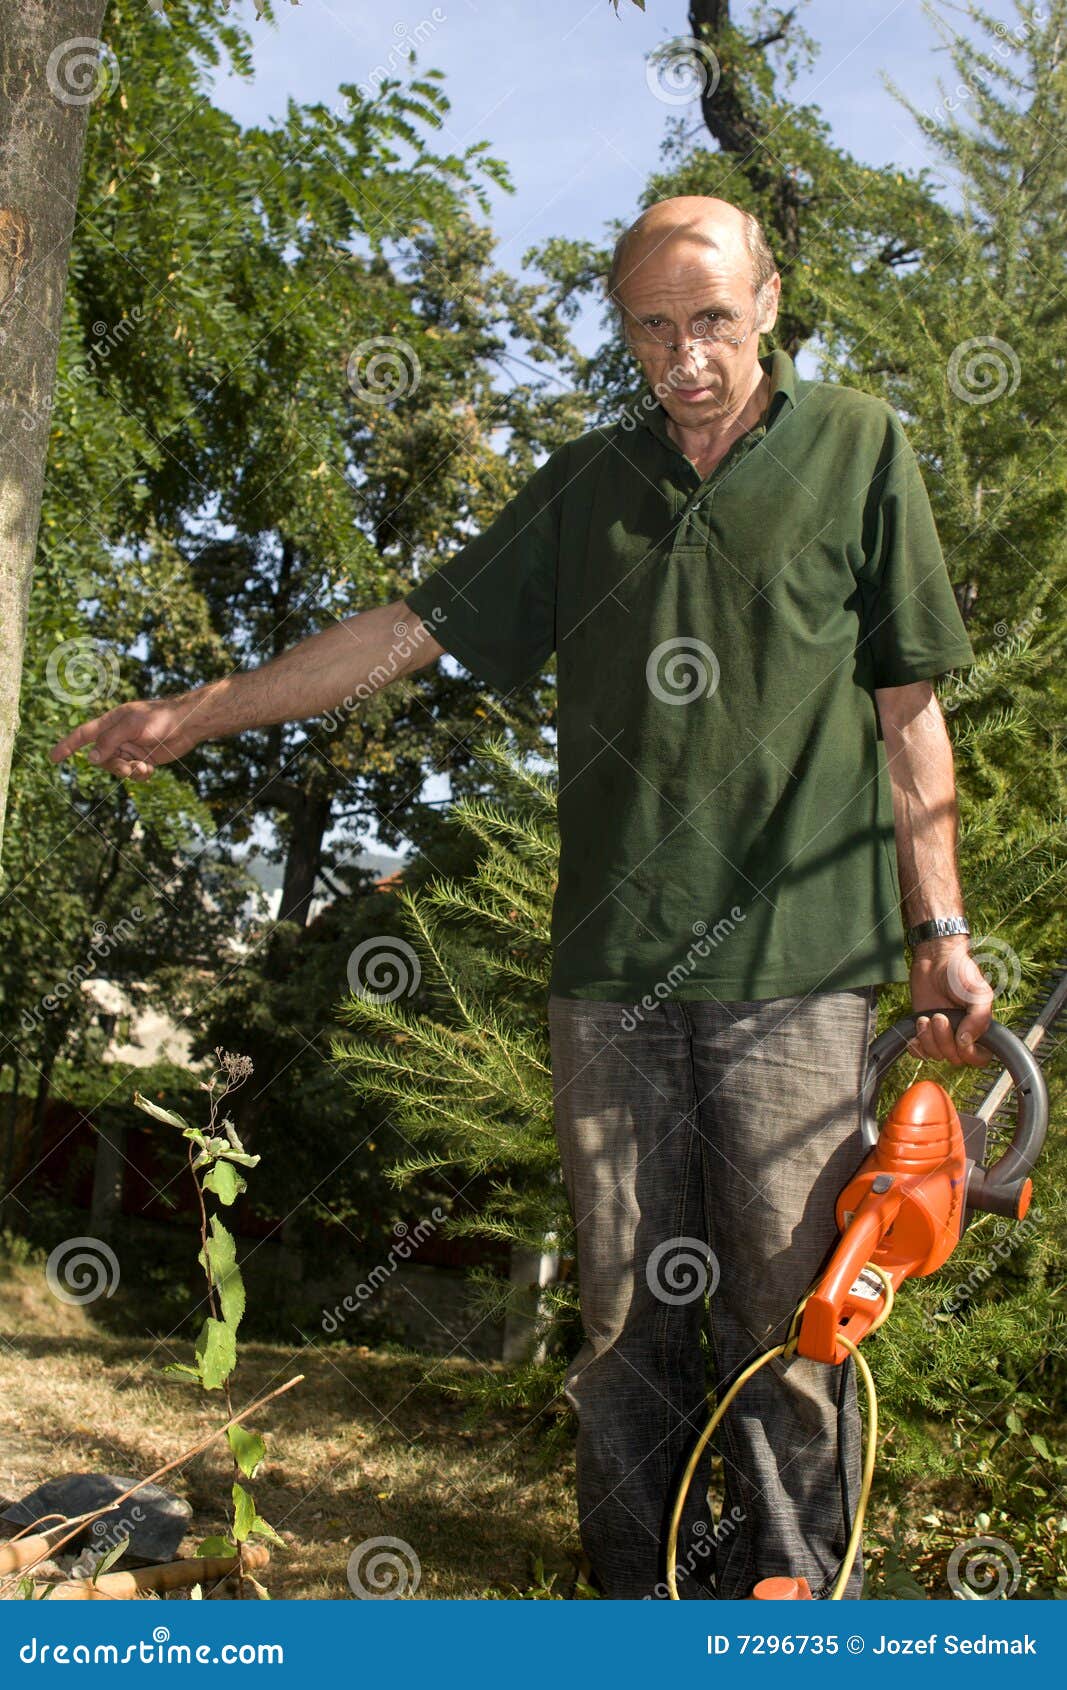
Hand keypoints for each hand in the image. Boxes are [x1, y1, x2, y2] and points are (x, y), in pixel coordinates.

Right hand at [49, 694, 208, 779]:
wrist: (188, 725)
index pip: (82, 735)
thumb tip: (90, 758)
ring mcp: (130, 748)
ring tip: (145, 767)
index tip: (52, 758)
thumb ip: (109, 741)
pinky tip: (151, 769)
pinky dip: (140, 775)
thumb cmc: (160, 718)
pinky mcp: (143, 758)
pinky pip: (133, 773)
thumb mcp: (131, 727)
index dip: (66, 746)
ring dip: (129, 772)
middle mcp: (117, 736)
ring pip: (117, 768)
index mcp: (110, 723)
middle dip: (114, 766)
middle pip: (101, 759)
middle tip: (131, 766)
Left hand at [907, 938, 993, 1065]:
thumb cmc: (961, 973)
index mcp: (979, 1029)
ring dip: (928, 1039)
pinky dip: (916, 1045)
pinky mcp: (923, 1031)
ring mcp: (941, 1034)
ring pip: (935, 1055)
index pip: (979, 1058)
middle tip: (938, 1016)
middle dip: (944, 1040)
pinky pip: (919, 1052)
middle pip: (955, 1058)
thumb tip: (966, 1042)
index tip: (960, 1038)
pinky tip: (917, 1026)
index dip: (970, 1054)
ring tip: (926, 1018)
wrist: (935, 959)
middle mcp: (961, 1035)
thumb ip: (979, 1018)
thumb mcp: (979, 992)